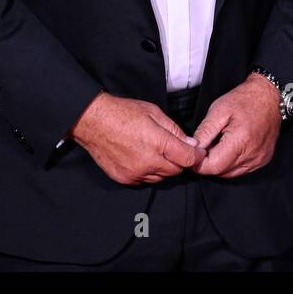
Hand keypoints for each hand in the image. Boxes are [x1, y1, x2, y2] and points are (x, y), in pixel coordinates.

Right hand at [69, 92, 204, 184]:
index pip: (188, 158)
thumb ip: (175, 130)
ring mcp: (135, 173)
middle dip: (180, 161)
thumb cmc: (123, 113)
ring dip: (164, 168)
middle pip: (176, 171)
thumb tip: (191, 144)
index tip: (199, 152)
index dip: (197, 156)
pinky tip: (143, 158)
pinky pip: (145, 181)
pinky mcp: (125, 179)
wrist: (94, 122)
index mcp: (157, 142)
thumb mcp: (154, 113)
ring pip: (161, 178)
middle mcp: (147, 162)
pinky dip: (149, 172)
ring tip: (156, 152)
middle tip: (176, 150)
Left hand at [188, 75, 281, 177]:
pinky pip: (241, 170)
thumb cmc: (244, 100)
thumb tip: (193, 149)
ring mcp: (259, 160)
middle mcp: (252, 155)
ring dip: (220, 163)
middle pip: (221, 172)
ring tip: (219, 144)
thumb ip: (205, 132)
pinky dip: (231, 163)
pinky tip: (230, 147)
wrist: (269, 96)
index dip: (199, 163)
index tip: (194, 152)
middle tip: (206, 145)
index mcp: (241, 141)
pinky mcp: (263, 160)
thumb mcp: (219, 110)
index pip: (213, 166)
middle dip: (209, 163)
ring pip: (230, 174)